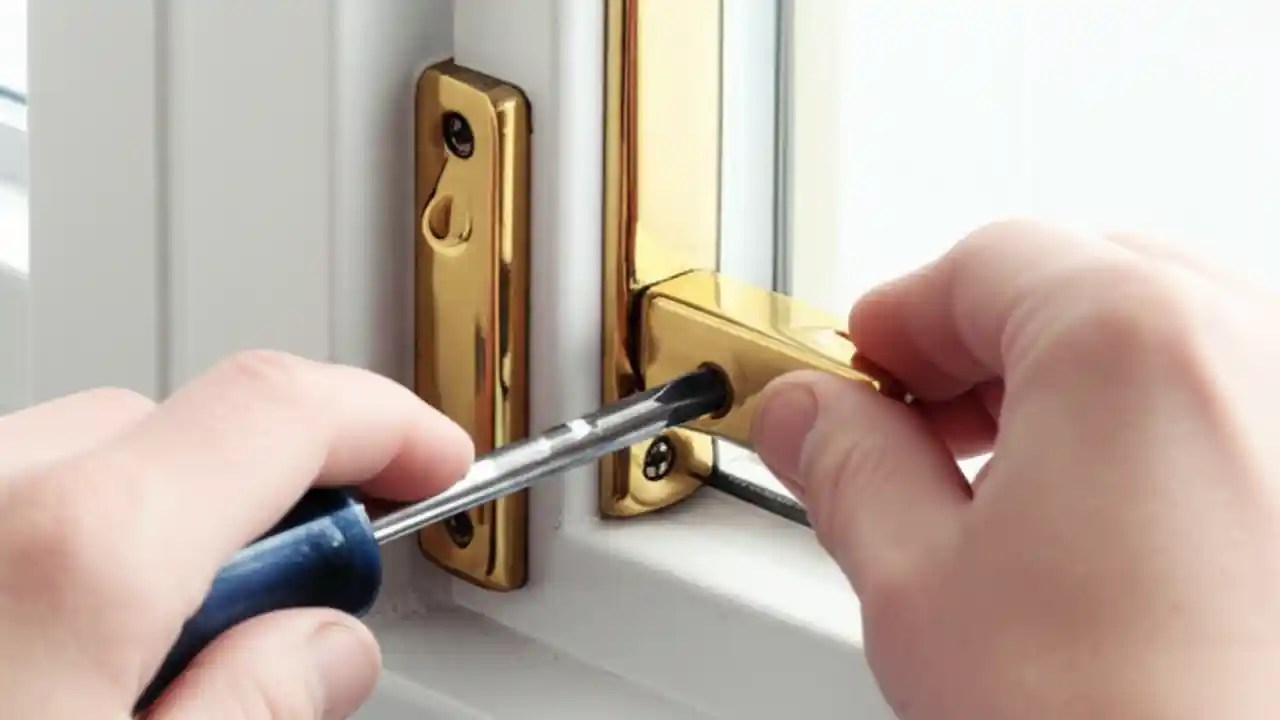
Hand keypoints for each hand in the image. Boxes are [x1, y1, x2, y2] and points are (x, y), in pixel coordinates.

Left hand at [0, 351, 472, 718]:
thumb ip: (254, 710)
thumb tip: (324, 652)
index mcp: (68, 557)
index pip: (276, 410)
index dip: (385, 424)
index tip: (435, 461)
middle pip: (166, 432)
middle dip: (250, 506)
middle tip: (279, 619)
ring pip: (70, 462)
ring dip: (136, 534)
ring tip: (128, 668)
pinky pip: (2, 496)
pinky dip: (42, 545)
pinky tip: (35, 655)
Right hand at [753, 221, 1279, 718]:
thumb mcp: (918, 587)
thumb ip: (843, 467)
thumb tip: (803, 415)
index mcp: (1131, 341)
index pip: (980, 263)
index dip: (894, 317)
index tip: (857, 372)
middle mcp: (1252, 349)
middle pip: (1078, 280)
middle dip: (979, 344)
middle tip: (913, 422)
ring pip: (1164, 332)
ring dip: (1064, 379)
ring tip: (999, 477)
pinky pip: (1234, 396)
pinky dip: (1152, 422)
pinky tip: (1100, 510)